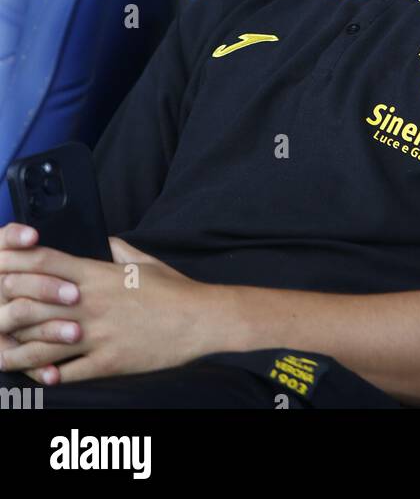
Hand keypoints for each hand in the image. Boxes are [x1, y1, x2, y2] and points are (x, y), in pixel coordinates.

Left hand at [0, 226, 216, 384]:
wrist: (200, 318)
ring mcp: (98, 335)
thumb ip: (117, 249)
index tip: (2, 267)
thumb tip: (102, 241)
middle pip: (34, 304)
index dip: (19, 263)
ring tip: (2, 356)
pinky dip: (50, 377)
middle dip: (9, 310)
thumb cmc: (173, 289)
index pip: (47, 263)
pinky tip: (39, 377)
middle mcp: (92, 304)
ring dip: (18, 352)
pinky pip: (69, 372)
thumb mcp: (143, 261)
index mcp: (98, 275)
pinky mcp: (108, 362)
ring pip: (43, 345)